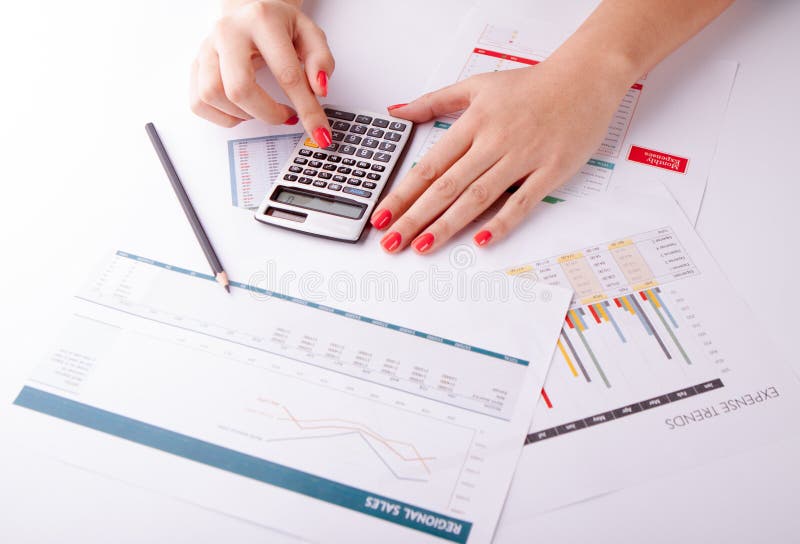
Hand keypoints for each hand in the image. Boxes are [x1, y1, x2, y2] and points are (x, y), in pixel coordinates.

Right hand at [190, 0, 334, 146]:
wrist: (249, 10)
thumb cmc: (279, 25)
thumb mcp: (310, 34)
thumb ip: (321, 60)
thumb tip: (319, 90)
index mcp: (261, 21)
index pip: (286, 75)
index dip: (306, 110)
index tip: (319, 132)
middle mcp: (228, 32)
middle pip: (239, 89)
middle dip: (268, 114)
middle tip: (286, 116)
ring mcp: (207, 48)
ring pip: (213, 96)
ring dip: (243, 115)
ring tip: (261, 108)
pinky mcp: (196, 64)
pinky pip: (198, 103)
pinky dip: (223, 117)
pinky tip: (242, 109)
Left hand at [370, 62, 628, 253]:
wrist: (585, 77)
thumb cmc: (531, 85)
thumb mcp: (476, 85)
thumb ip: (433, 101)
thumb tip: (396, 112)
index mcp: (473, 123)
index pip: (429, 165)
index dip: (402, 193)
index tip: (381, 215)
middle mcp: (494, 141)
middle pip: (447, 186)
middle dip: (415, 217)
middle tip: (391, 241)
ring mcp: (523, 157)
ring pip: (478, 197)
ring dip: (447, 225)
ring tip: (422, 246)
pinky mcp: (551, 170)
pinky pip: (522, 201)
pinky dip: (503, 221)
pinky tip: (482, 240)